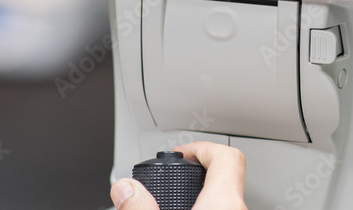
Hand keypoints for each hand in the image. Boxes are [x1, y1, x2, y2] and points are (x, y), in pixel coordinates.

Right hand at [111, 142, 246, 209]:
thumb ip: (141, 207)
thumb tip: (124, 189)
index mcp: (224, 203)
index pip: (226, 156)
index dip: (202, 148)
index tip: (181, 153)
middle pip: (226, 176)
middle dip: (199, 171)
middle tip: (176, 175)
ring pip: (227, 197)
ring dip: (203, 192)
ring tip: (177, 197)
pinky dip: (208, 206)